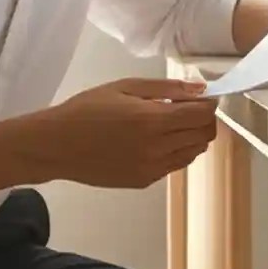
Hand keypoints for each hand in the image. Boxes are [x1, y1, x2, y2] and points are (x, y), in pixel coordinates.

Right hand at [28, 78, 217, 188]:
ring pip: (194, 153)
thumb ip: (166, 88)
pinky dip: (177, 151)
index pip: (202, 115)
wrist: (57, 145)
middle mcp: (158, 148)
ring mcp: (152, 169)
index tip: (206, 96)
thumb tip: (200, 89)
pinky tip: (158, 140)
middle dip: (205, 120)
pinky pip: (175, 165)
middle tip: (190, 108)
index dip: (210, 104)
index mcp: (153, 120)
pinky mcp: (145, 181)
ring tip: (173, 124)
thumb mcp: (125, 87)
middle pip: (204, 135)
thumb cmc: (87, 109)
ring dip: (193, 137)